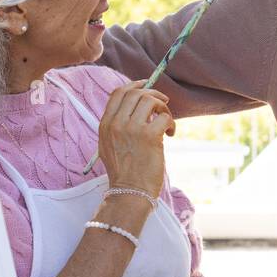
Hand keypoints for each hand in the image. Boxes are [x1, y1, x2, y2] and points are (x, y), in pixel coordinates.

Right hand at [97, 80, 175, 196]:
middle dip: (153, 94)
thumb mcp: (108, 145)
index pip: (118, 93)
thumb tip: (136, 109)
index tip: (146, 85)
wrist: (129, 192)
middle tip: (163, 104)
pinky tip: (170, 134)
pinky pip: (164, 117)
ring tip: (166, 122)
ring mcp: (132, 129)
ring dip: (163, 108)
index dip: (134, 85)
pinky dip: (171, 123)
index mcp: (106, 124)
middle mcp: (116, 123)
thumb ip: (116, 126)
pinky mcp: (149, 136)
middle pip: (135, 93)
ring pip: (150, 101)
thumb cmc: (123, 172)